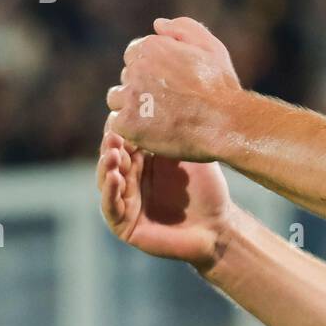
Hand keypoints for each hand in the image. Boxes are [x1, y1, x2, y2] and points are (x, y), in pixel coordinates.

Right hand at [97, 124, 238, 271]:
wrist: (218, 225)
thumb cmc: (207, 188)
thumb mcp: (188, 156)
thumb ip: (172, 134)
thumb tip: (160, 99)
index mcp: (142, 160)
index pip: (124, 141)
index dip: (121, 130)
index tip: (122, 116)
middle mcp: (129, 178)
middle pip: (112, 158)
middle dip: (111, 146)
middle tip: (114, 135)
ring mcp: (124, 201)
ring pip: (106, 180)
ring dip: (106, 166)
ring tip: (112, 155)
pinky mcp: (123, 224)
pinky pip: (110, 207)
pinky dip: (110, 193)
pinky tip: (114, 178)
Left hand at [106, 17, 241, 161]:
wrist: (224, 123)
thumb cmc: (220, 86)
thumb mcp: (211, 47)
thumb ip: (184, 28)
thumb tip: (157, 24)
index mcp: (152, 47)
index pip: (134, 54)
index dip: (151, 67)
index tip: (168, 81)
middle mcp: (137, 68)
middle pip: (127, 76)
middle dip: (142, 86)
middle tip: (167, 101)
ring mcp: (131, 96)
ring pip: (117, 98)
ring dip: (132, 105)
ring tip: (157, 116)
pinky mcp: (128, 123)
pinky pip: (117, 122)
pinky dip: (131, 127)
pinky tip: (150, 130)